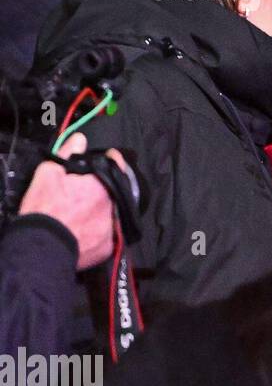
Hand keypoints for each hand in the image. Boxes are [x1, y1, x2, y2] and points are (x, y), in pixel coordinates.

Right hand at [18, 133, 124, 270]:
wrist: (41, 246)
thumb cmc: (45, 209)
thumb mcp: (49, 175)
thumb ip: (67, 155)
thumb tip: (80, 139)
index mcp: (102, 186)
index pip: (117, 166)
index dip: (113, 159)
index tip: (111, 157)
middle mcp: (113, 205)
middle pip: (116, 191)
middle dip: (106, 188)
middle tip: (90, 191)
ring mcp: (113, 227)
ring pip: (114, 213)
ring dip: (104, 210)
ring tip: (86, 212)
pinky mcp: (108, 246)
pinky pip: (108, 235)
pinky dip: (100, 231)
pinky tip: (87, 230)